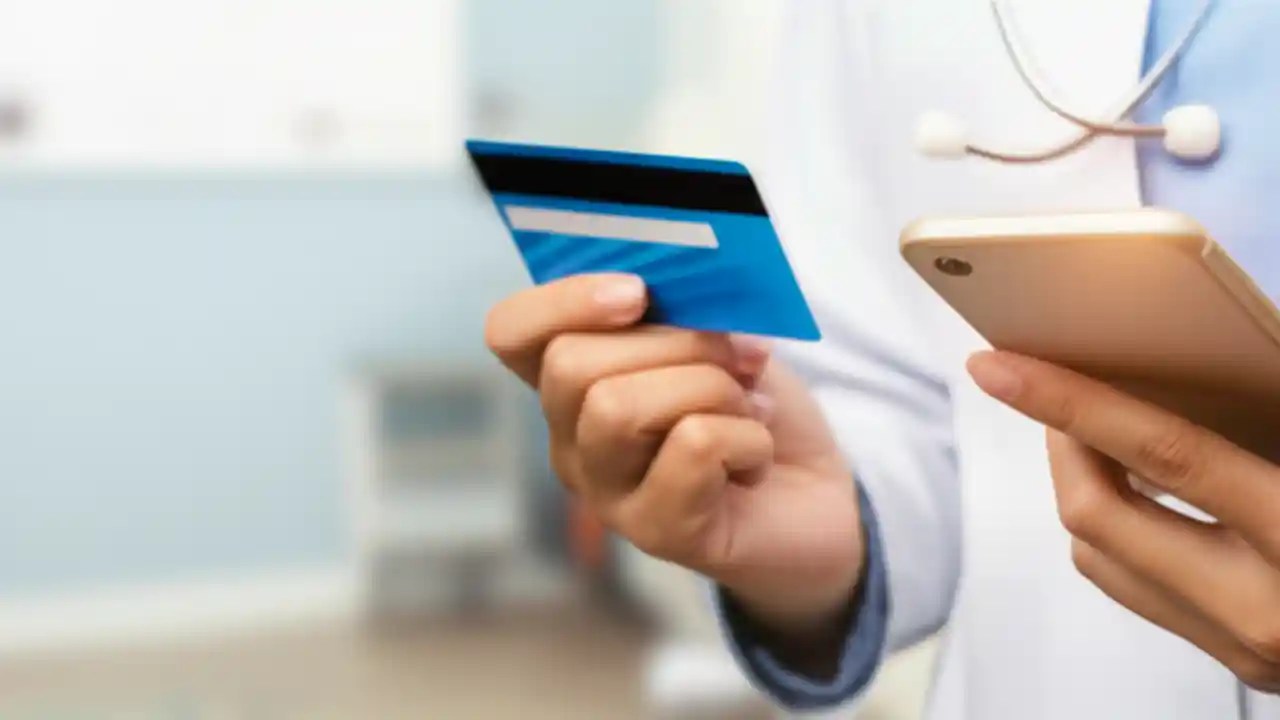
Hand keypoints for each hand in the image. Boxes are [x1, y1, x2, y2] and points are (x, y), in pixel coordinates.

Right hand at [485, 273, 863, 652]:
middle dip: (675, 343)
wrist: (818, 498)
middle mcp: (574, 443)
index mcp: (576, 384)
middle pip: (570, 365)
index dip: (561, 300)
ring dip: (712, 389)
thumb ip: (685, 310)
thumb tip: (675, 287)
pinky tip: (756, 458)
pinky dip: (746, 437)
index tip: (637, 292)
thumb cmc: (759, 412)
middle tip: (738, 360)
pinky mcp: (658, 532)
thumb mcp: (722, 339)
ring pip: (618, 407)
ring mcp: (608, 495)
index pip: (510, 332)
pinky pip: (691, 447)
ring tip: (749, 410)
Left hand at [969, 350, 1279, 691]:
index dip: (1070, 399)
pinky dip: (1114, 528)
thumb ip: (1273, 409)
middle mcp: (1261, 608)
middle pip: (1097, 514)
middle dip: (1055, 441)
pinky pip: (1133, 587)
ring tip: (1087, 427)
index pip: (1160, 454)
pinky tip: (1134, 487)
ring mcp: (1244, 646)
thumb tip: (1219, 360)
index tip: (998, 363)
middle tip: (1046, 384)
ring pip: (1098, 557)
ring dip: (1078, 484)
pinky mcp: (1241, 664)